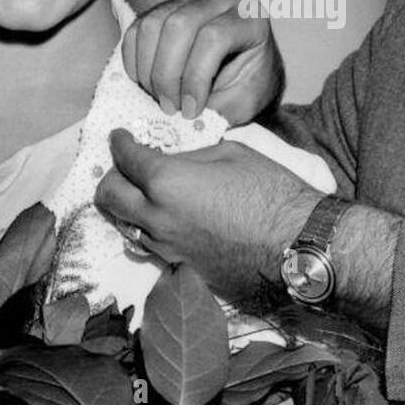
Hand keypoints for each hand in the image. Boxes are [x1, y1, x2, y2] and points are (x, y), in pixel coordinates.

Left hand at [95, 129, 321, 298]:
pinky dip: (147, 227)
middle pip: (109, 196)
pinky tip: (164, 217)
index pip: (126, 160)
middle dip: (111, 175)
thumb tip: (174, 161)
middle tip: (124, 165)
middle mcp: (157, 218)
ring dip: (126, 205)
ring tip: (141, 192)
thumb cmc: (271, 191)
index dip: (120, 143)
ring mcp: (167, 248)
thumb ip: (191, 157)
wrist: (295, 245)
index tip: (120, 137)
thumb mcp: (232, 154)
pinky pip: (148, 244)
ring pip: (124, 224)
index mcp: (167, 183)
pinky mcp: (181, 268)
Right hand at [123, 0, 283, 123]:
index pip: (214, 37)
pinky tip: (146, 82)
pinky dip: (135, 59)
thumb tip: (182, 118)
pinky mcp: (165, 7)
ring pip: (153, 24)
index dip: (195, 77)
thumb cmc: (248, 87)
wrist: (246, 73)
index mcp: (250, 20)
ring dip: (148, 68)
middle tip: (169, 106)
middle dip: (167, 74)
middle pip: (179, 26)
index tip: (190, 110)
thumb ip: (217, 109)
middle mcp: (221, 1)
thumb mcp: (244, 103)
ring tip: (159, 96)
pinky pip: (138, 28)